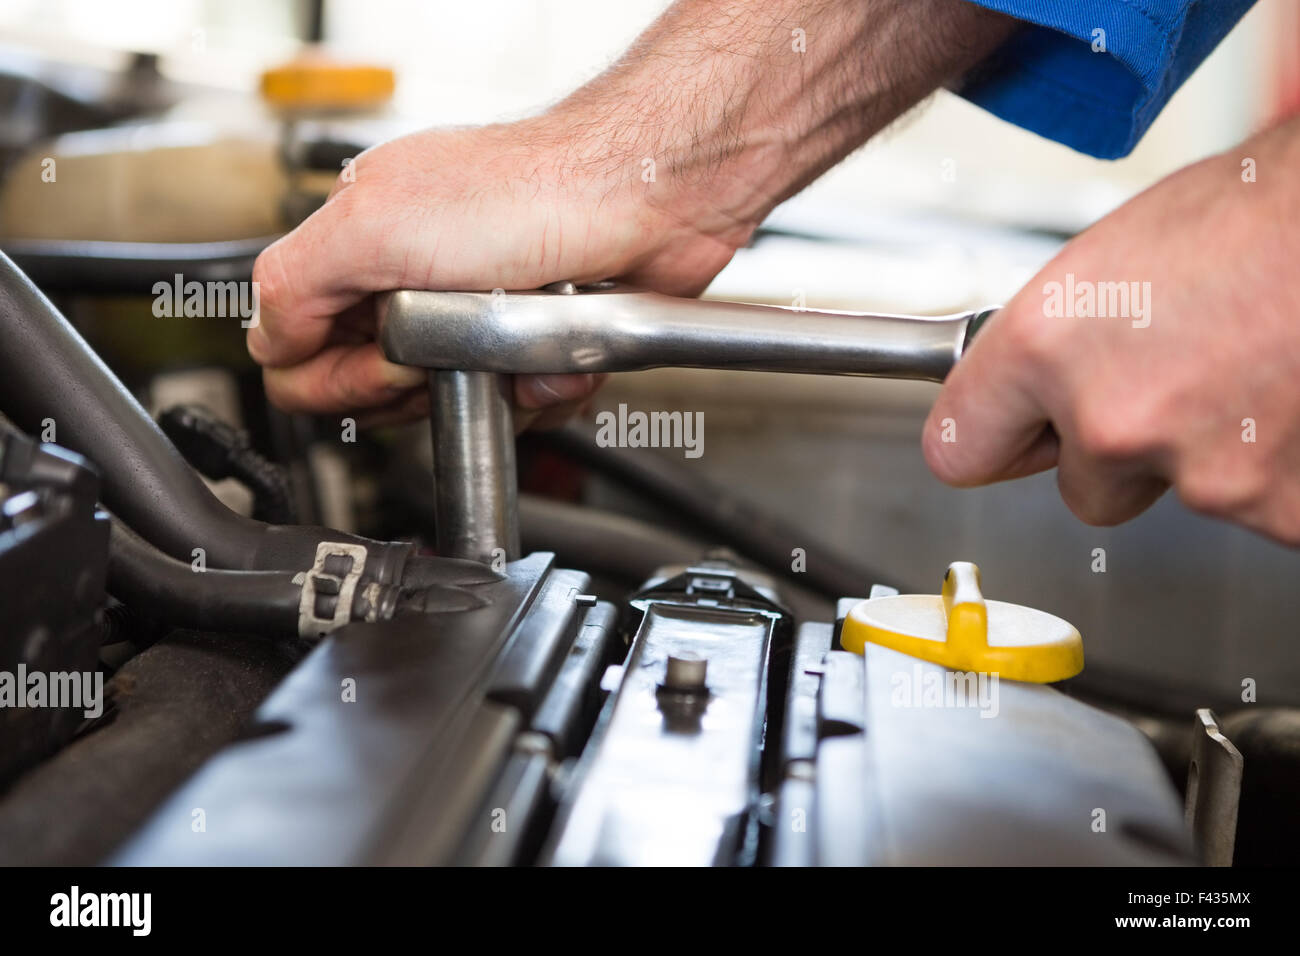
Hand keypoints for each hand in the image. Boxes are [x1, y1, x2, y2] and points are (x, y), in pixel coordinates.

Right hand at [247, 120, 745, 427]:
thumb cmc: (532, 189)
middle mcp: (412, 281)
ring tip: (520, 340)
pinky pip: (517, 404)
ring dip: (491, 391)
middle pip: (375, 391)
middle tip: (453, 350)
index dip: (337, 376)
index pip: (299, 351)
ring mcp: (475, 313)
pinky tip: (557, 356)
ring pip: (451, 405)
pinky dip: (541, 391)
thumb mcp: (374, 225)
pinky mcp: (532, 339)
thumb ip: (293, 284)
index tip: (386, 360)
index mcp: (361, 248)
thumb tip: (269, 343)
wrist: (645, 196)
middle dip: (418, 386)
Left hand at [924, 116, 1299, 544]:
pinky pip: (1257, 506)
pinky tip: (1286, 400)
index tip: (1012, 437)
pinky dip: (1275, 468)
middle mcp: (1111, 419)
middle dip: (1120, 452)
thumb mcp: (1111, 259)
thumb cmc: (1254, 213)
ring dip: (1203, 451)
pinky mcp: (1277, 508)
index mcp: (1047, 346)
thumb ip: (1057, 344)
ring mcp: (1199, 473)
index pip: (958, 450)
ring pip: (1175, 494)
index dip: (994, 442)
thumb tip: (1034, 388)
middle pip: (1082, 491)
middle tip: (1178, 379)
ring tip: (1248, 366)